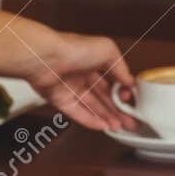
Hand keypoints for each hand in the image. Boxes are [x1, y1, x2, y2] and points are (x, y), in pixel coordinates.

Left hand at [18, 29, 138, 131]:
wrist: (45, 58)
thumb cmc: (73, 48)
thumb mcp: (107, 50)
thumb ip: (121, 67)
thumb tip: (129, 81)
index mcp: (93, 59)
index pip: (112, 78)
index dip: (121, 90)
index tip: (129, 99)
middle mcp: (81, 73)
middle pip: (103, 95)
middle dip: (117, 108)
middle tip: (129, 121)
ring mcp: (70, 87)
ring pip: (91, 106)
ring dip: (106, 117)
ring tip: (119, 127)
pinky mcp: (59, 100)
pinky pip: (77, 112)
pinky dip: (90, 120)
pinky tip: (102, 126)